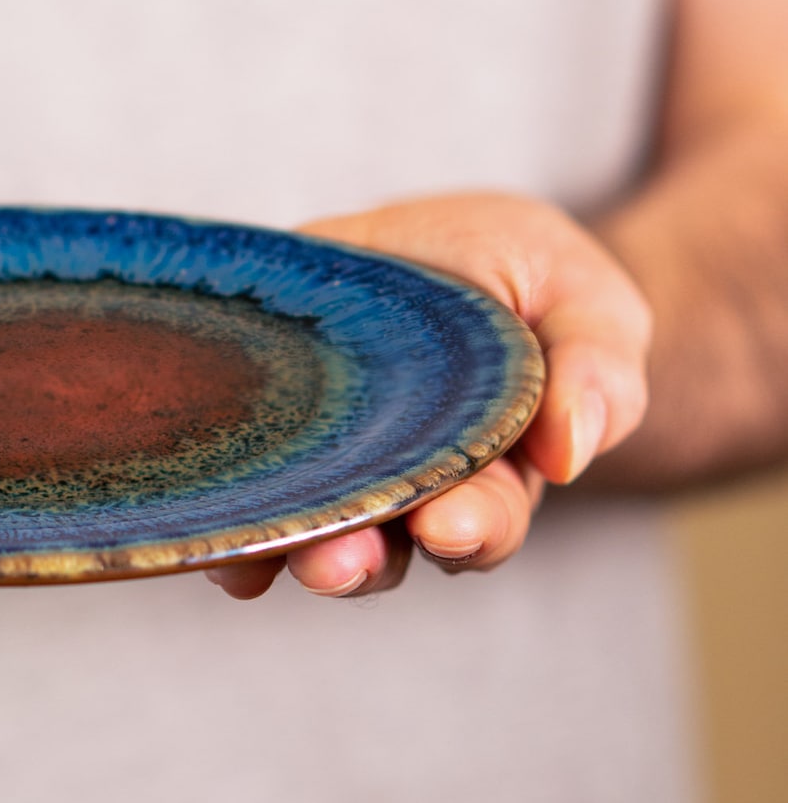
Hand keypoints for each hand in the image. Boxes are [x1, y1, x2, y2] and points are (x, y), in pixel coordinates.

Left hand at [206, 192, 652, 600]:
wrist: (440, 240)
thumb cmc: (528, 276)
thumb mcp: (587, 300)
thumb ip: (598, 368)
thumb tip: (574, 449)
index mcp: (488, 476)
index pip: (484, 521)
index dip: (470, 529)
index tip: (450, 525)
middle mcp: (400, 487)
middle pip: (386, 547)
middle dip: (362, 559)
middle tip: (339, 562)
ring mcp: (326, 460)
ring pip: (307, 530)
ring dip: (285, 549)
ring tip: (268, 552)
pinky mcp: (266, 421)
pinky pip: (240, 488)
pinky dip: (222, 518)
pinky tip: (203, 534)